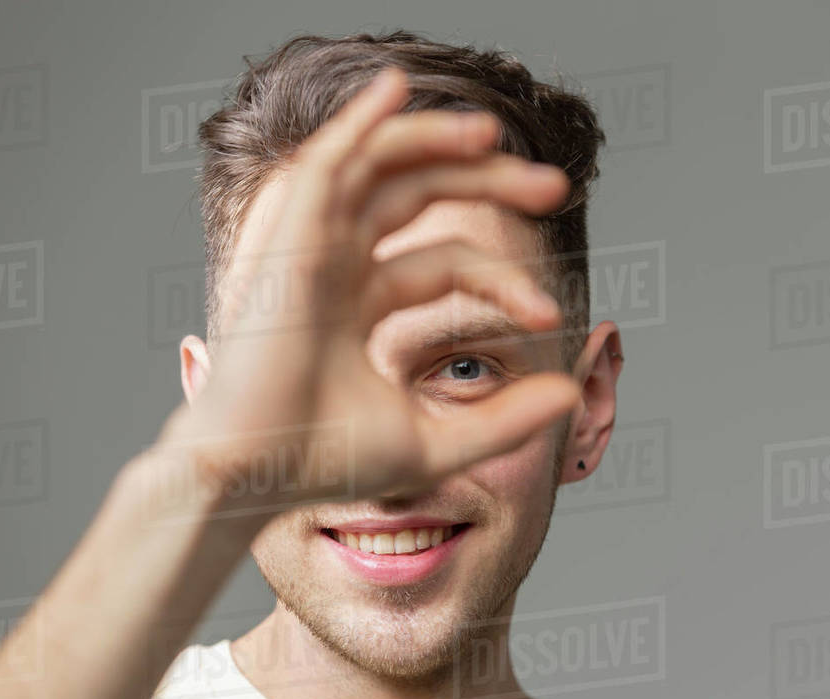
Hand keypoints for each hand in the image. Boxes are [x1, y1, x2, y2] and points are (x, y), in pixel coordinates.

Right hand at [156, 67, 580, 520]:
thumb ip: (505, 420)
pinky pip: (325, 164)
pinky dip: (357, 122)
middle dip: (485, 181)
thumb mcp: (436, 440)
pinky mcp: (287, 243)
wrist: (257, 478)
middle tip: (554, 185)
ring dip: (432, 138)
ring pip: (375, 168)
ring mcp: (307, 248)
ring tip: (493, 134)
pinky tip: (394, 89)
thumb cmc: (325, 463)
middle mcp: (333, 264)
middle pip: (415, 196)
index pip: (445, 262)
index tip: (548, 316)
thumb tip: (572, 395)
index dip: (503, 281)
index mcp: (358, 302)